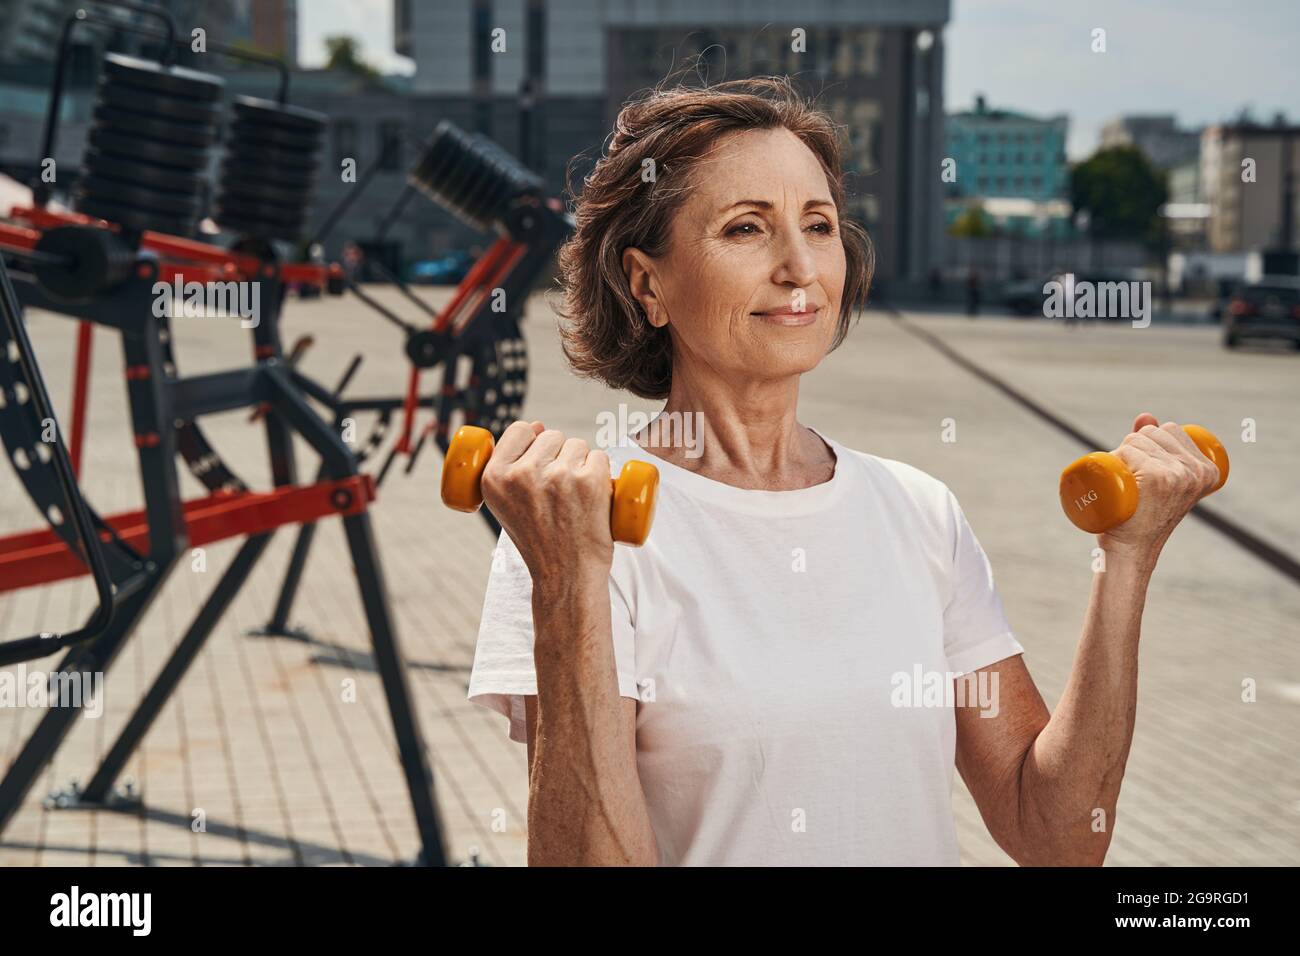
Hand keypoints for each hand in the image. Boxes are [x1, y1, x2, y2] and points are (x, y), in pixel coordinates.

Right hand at [480, 420, 614, 589]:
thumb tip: (538, 426)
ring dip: (581, 464)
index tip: (540, 463)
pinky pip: (600, 457)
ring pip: (578, 445)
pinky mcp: (589, 481)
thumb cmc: (541, 541)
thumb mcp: (506, 506)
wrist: (566, 576)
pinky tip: (593, 498)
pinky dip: (602, 474)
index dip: (533, 441)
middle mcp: (522, 474)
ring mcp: (557, 476)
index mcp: (493, 478)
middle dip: (559, 456)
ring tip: (575, 498)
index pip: (519, 430)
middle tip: (559, 493)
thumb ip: (512, 468)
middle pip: (551, 435)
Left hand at [1095, 412, 1220, 561]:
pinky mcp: (1157, 477)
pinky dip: (1117, 458)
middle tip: (1132, 478)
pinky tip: (1122, 481)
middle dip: (1134, 446)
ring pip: (1136, 440)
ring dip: (1121, 454)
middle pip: (1153, 432)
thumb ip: (1155, 445)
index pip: (1171, 429)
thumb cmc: (1141, 515)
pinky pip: (1127, 450)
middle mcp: (1197, 471)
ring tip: (1126, 482)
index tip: (1147, 469)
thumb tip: (1146, 416)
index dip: (1151, 442)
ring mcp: (1178, 474)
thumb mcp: (1158, 478)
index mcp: (1208, 471)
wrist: (1130, 550)